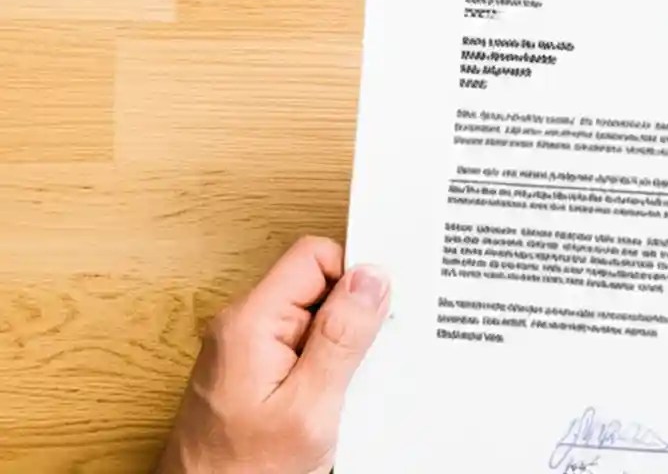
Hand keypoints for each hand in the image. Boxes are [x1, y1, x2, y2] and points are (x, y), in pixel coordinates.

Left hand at [155, 236, 390, 473]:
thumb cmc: (243, 473)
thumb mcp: (310, 407)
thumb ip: (341, 338)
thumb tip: (370, 279)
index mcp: (251, 323)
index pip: (313, 256)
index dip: (354, 276)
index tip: (382, 309)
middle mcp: (244, 327)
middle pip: (316, 286)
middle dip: (352, 317)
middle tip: (367, 362)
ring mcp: (248, 351)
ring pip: (314, 320)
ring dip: (341, 349)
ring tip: (347, 392)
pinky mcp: (255, 373)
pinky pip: (303, 350)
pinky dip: (327, 370)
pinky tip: (334, 403)